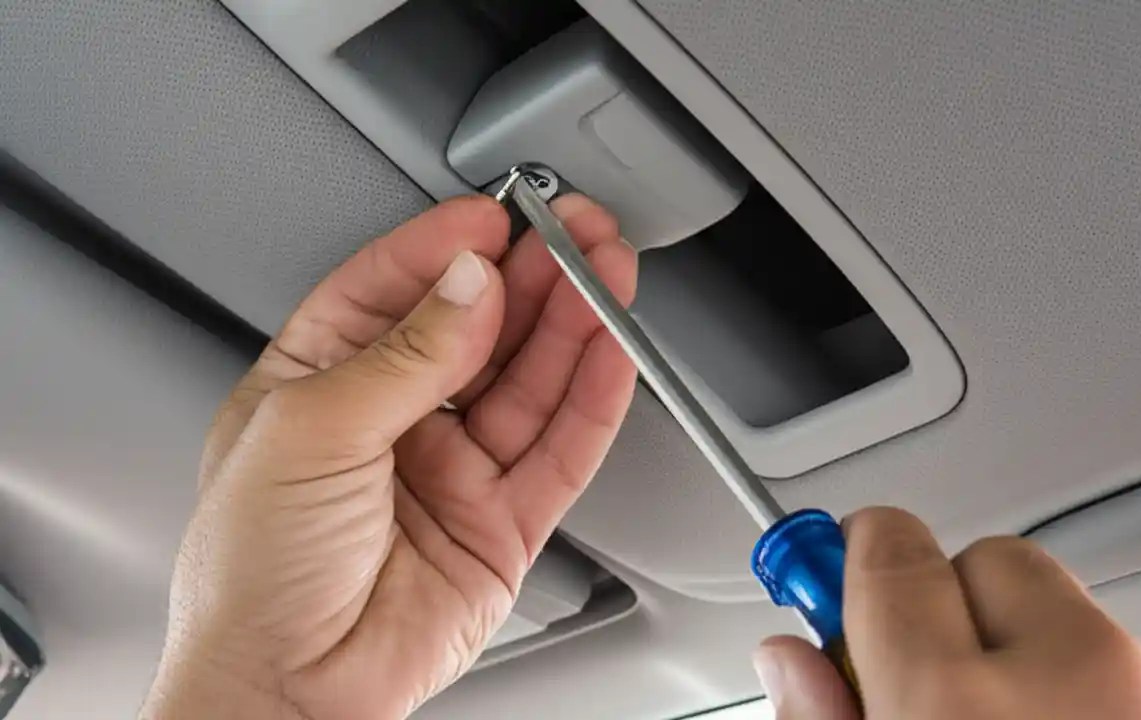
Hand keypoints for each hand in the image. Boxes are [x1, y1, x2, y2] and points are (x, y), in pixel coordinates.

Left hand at [142, 195, 637, 719]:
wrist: (286, 694)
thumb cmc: (251, 577)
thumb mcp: (310, 432)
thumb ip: (404, 354)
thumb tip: (469, 284)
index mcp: (322, 385)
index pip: (392, 293)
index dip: (445, 250)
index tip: (493, 216)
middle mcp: (394, 424)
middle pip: (476, 330)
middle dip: (529, 276)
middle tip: (572, 231)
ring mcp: (452, 473)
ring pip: (527, 383)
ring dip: (572, 324)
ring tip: (605, 272)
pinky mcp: (502, 523)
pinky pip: (559, 451)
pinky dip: (592, 400)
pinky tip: (612, 350)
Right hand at [754, 507, 1140, 718]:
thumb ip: (821, 719)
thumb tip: (791, 656)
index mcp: (953, 706)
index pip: (886, 549)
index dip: (849, 558)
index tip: (831, 572)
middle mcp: (1070, 685)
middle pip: (985, 560)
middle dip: (944, 603)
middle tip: (919, 678)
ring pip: (1066, 610)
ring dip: (1026, 649)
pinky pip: (1129, 663)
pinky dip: (1092, 692)